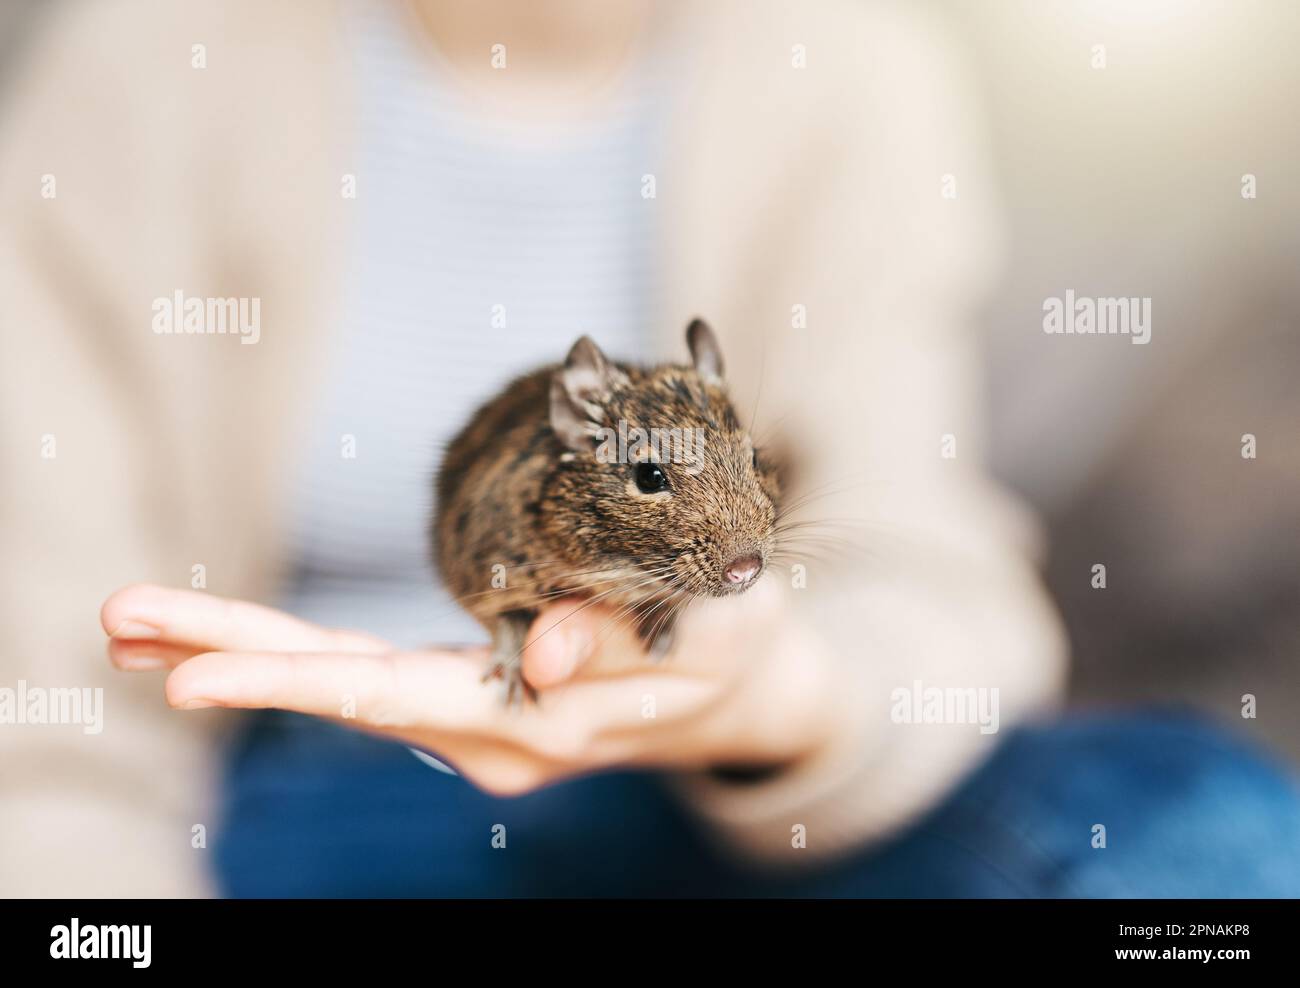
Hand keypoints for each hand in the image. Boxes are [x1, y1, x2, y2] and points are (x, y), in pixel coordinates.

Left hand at [102, 582, 838, 794]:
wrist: (745, 689)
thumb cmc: (736, 643)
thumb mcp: (708, 628)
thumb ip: (627, 637)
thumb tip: (543, 650)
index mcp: (545, 722)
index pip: (398, 701)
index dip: (294, 683)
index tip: (188, 676)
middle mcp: (494, 736)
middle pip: (345, 693)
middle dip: (230, 656)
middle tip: (115, 618)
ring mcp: (482, 723)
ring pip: (349, 685)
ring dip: (246, 652)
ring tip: (137, 624)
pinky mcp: (479, 699)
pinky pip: (375, 680)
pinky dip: (299, 661)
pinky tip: (232, 647)